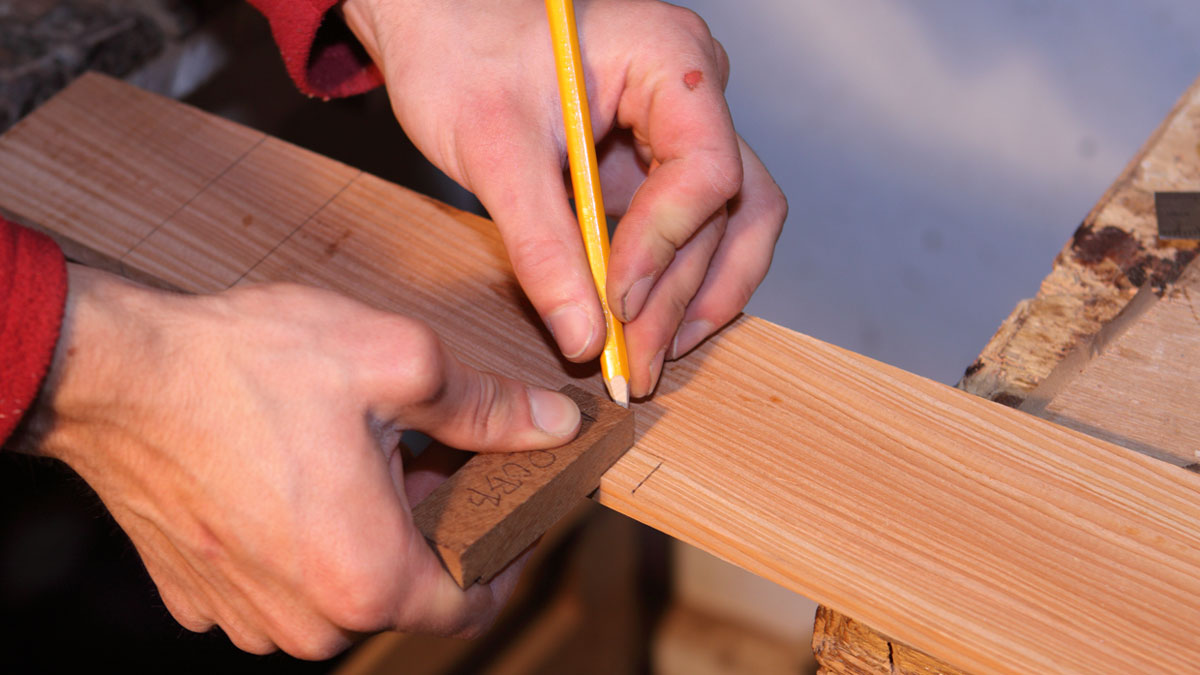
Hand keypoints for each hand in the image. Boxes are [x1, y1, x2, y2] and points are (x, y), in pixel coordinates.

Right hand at [16, 264, 580, 658]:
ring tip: (363, 454)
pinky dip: (306, 536)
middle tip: (433, 453)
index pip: (474, 605)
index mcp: (368, 578)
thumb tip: (556, 427)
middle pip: (407, 589)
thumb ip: (490, 408)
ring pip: (344, 585)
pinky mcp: (201, 595)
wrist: (113, 371)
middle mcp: (307, 621)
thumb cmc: (249, 366)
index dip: (506, 553)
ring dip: (368, 530)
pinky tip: (300, 472)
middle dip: (432, 525)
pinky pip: (282, 578)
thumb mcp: (398, 365)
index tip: (510, 505)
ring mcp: (247, 615)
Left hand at [341, 0, 785, 397]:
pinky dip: (674, 280)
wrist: (435, 23)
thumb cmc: (458, 49)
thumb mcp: (491, 149)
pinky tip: (644, 325)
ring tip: (649, 358)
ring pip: (730, 224)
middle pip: (728, 209)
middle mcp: (695, 89)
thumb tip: (583, 338)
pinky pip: (693, 228)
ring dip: (694, 296)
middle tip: (634, 364)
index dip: (665, 246)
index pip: (705, 169)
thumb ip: (542, 246)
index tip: (616, 304)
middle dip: (679, 293)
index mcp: (670, 57)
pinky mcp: (657, 160)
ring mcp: (682, 126)